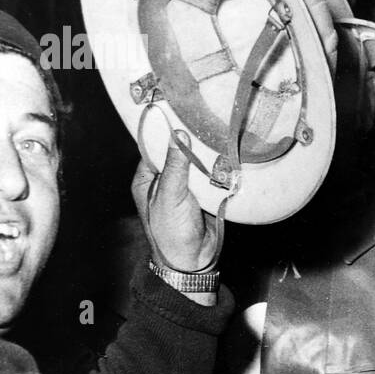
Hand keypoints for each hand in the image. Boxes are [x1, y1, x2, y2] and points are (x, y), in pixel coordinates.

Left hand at [131, 132, 218, 272]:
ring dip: (208, 154)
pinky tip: (227, 156)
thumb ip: (175, 166)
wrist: (194, 262)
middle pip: (178, 152)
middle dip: (191, 140)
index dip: (165, 130)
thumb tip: (179, 135)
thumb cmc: (170, 233)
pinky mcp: (205, 195)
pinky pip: (212, 175)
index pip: (154, 146)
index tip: (180, 111)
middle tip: (206, 119)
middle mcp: (165, 180)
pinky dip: (219, 168)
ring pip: (197, 162)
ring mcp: (186, 188)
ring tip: (220, 134)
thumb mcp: (169, 196)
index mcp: (147, 179)